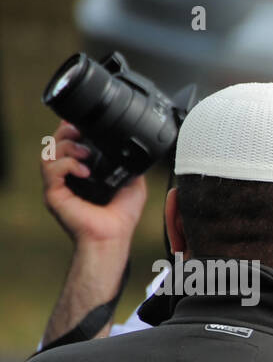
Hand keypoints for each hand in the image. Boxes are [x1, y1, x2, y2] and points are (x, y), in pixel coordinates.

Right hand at [41, 121, 146, 247]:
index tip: (82, 124)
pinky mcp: (53, 194)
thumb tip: (134, 150)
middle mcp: (66, 176)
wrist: (113, 236)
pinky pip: (51, 169)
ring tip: (86, 153)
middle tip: (80, 132)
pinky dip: (67, 164)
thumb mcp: (133, 184)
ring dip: (67, 147)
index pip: (68, 143)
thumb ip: (130, 165)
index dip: (71, 130)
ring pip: (49, 153)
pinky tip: (84, 170)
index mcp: (80, 172)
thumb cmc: (121, 217)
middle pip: (54, 143)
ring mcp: (58, 185)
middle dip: (66, 133)